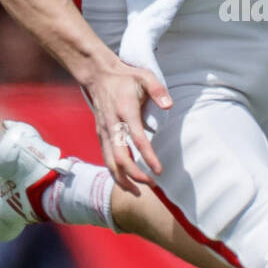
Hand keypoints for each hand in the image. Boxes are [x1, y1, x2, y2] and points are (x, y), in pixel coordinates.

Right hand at [85, 64, 172, 194]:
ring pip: (109, 162)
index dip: (148, 156)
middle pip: (120, 158)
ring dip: (122, 179)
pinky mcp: (100, 135)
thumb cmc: (125, 77)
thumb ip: (158, 90)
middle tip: (152, 185)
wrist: (98, 75)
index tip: (159, 170)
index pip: (136, 139)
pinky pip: (106, 158)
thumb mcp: (145, 76)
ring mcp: (103, 131)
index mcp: (124, 111)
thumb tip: (169, 105)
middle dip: (135, 175)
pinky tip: (126, 181)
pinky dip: (114, 173)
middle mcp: (112, 124)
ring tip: (137, 192)